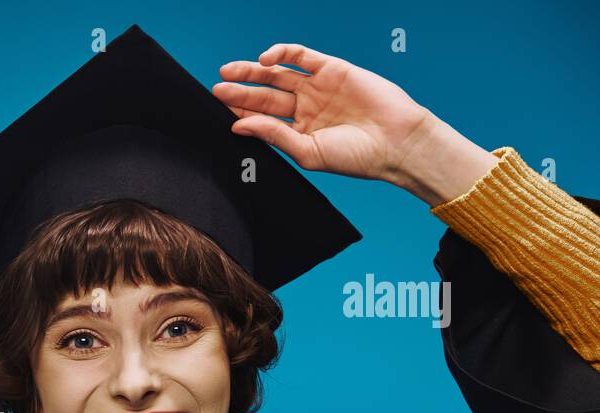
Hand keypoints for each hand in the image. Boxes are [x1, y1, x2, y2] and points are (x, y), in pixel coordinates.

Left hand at [210, 42, 496, 202]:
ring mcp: (318, 87)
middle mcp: (306, 107)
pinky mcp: (332, 69)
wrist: (395, 142)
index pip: (262, 118)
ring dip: (253, 72)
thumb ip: (274, 135)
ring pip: (278, 74)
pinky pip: (302, 56)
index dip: (241, 112)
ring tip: (229, 72)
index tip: (222, 110)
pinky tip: (265, 60)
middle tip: (218, 88)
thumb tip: (240, 126)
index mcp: (298, 131)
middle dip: (240, 91)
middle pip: (265, 95)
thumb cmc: (356, 156)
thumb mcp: (307, 151)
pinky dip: (283, 54)